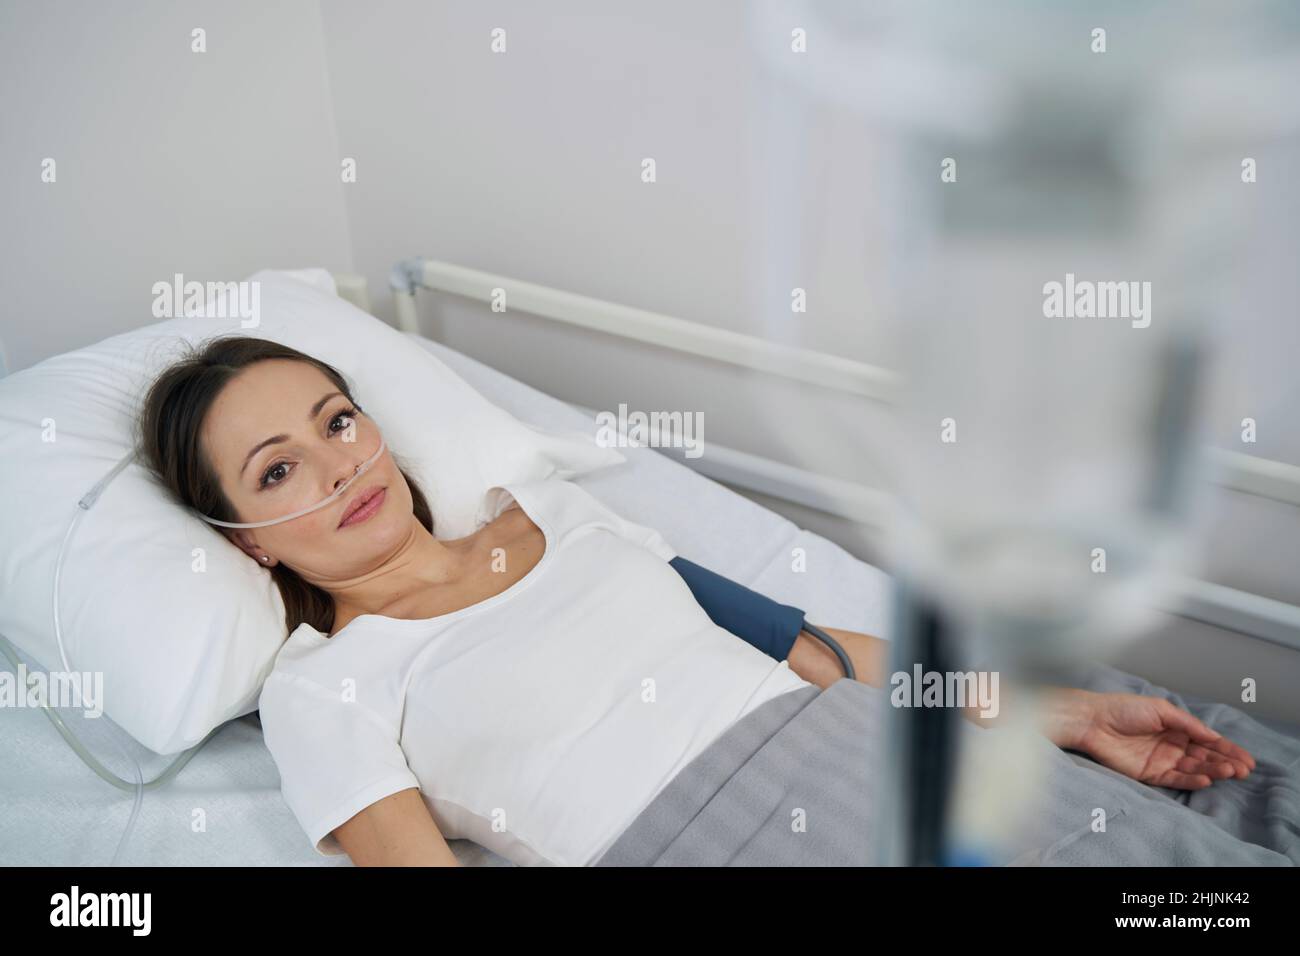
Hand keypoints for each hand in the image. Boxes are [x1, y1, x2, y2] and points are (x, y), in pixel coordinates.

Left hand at [1045, 688, 1256, 789]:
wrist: (1093, 721)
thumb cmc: (1124, 709)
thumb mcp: (1161, 710)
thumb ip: (1187, 724)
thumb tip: (1213, 735)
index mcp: (1176, 727)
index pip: (1207, 740)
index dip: (1227, 749)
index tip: (1247, 759)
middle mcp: (1172, 745)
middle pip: (1204, 757)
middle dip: (1225, 762)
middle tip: (1243, 769)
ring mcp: (1162, 760)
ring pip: (1193, 769)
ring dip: (1212, 771)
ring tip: (1230, 772)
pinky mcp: (1149, 774)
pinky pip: (1174, 780)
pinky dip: (1191, 781)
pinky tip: (1206, 779)